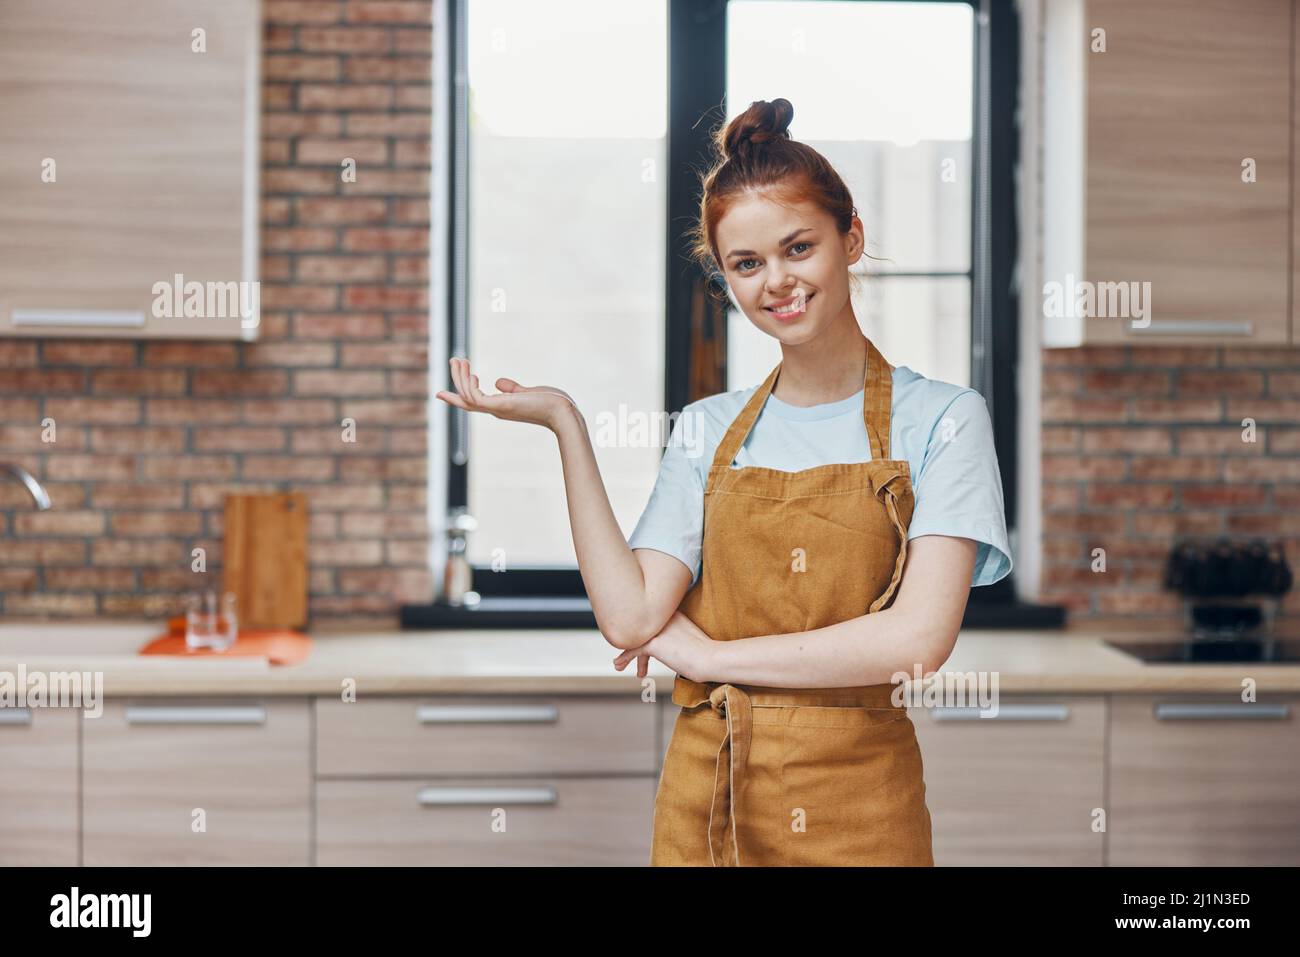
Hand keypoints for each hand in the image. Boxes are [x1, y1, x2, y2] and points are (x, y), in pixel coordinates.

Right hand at [435, 357, 580, 432]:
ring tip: (460, 359)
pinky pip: (475, 397)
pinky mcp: (501, 406)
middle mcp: (495, 410)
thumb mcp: (527, 392)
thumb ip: (512, 388)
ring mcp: (497, 409)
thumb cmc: (551, 403)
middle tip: (454, 359)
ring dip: (460, 377)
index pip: (473, 403)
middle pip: (465, 400)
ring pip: (467, 396)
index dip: (456, 397)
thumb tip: (497, 382)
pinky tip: (471, 371)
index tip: (440, 393)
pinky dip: (469, 385)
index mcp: (500, 407)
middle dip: (456, 381)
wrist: (564, 412)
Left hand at [613, 611, 716, 682]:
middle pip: (642, 631)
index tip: (641, 650)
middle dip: (635, 646)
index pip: (651, 622)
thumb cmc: (706, 653)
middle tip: (631, 661)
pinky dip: (624, 658)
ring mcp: (656, 629)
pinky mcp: (652, 643)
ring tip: (619, 665)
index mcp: (673, 613)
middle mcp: (662, 618)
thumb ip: (677, 636)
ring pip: (635, 639)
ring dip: (626, 654)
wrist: (711, 659)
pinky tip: (618, 665)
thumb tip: (673, 648)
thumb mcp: (690, 638)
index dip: (644, 636)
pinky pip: (632, 650)